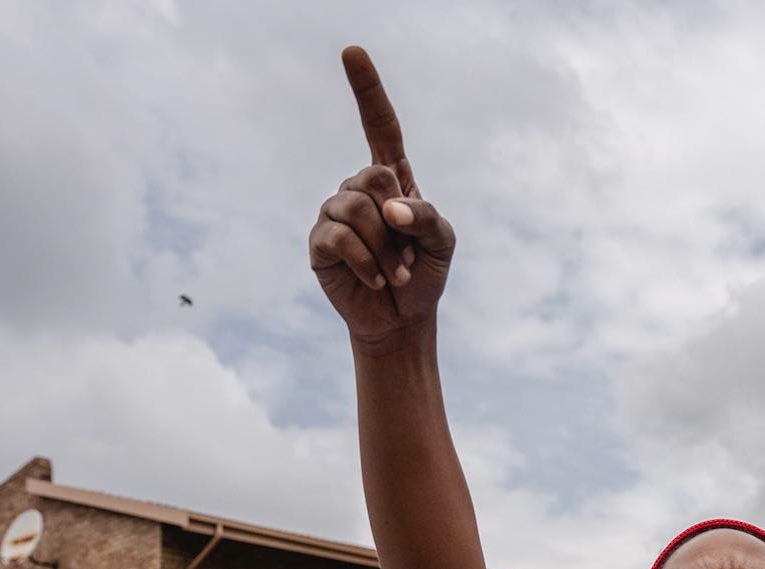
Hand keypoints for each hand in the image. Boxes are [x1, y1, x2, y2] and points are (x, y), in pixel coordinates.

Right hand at [310, 46, 456, 345]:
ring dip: (385, 249)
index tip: (352, 52)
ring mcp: (335, 212)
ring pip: (356, 209)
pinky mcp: (320, 242)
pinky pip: (341, 237)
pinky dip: (367, 262)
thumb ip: (428, 217)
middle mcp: (359, 189)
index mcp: (392, 180)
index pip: (379, 127)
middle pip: (374, 177)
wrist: (401, 319)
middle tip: (409, 255)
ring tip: (396, 272)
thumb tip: (392, 207)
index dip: (367, 90)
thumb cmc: (425, 275)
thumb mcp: (444, 243)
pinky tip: (376, 279)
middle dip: (398, 222)